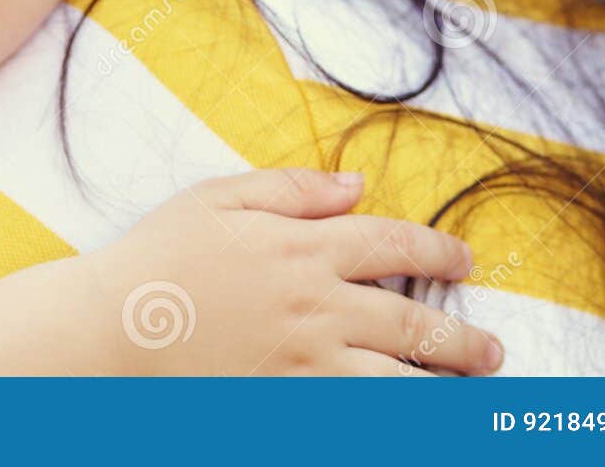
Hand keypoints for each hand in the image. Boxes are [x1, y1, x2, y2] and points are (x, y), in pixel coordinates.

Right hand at [83, 168, 503, 375]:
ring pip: (400, 380)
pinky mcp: (289, 403)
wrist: (114, 328)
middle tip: (490, 350)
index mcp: (303, 246)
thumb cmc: (160, 257)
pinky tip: (413, 419)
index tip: (464, 260)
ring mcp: (306, 362)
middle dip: (462, 338)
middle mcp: (317, 306)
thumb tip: (357, 184)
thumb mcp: (219, 197)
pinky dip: (393, 417)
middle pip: (413, 321)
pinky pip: (358, 415)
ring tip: (471, 393)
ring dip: (444, 387)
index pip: (395, 244)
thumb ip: (293, 188)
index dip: (439, 250)